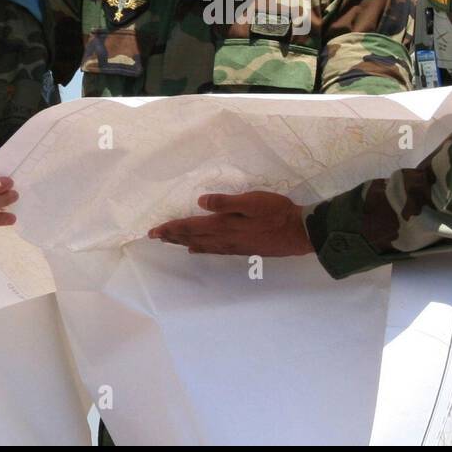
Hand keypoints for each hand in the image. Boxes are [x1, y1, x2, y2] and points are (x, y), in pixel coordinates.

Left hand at [149, 191, 313, 255]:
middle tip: (154, 236)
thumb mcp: (252, 201)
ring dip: (183, 242)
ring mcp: (232, 245)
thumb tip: (200, 202)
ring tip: (169, 241)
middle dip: (172, 236)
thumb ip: (225, 202)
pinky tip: (197, 249)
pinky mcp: (241, 248)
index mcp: (223, 225)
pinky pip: (213, 250)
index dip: (171, 228)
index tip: (154, 230)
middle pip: (192, 237)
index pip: (190, 226)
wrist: (297, 232)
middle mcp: (224, 238)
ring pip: (201, 244)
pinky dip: (201, 248)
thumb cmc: (276, 212)